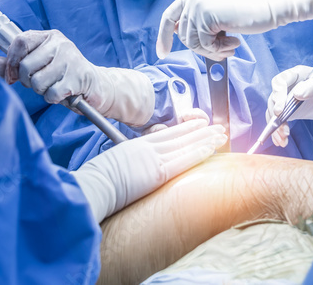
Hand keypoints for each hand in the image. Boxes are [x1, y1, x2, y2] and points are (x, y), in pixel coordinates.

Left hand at [0, 30, 154, 125]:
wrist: (97, 87)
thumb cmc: (62, 76)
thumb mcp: (38, 67)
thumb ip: (12, 65)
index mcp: (48, 36)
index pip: (20, 41)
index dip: (10, 62)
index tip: (11, 77)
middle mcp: (60, 44)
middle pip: (25, 65)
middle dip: (28, 81)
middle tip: (41, 83)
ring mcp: (70, 59)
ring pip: (37, 81)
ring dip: (42, 91)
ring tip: (53, 87)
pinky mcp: (78, 77)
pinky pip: (51, 93)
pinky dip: (53, 99)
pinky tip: (63, 94)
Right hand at [72, 113, 227, 222]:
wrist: (91, 187)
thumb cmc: (94, 183)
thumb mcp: (109, 167)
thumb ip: (125, 167)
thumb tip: (128, 173)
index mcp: (134, 147)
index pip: (165, 136)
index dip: (183, 130)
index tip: (196, 125)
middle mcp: (146, 150)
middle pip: (179, 137)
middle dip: (199, 132)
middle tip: (216, 127)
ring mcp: (153, 160)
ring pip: (185, 146)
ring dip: (205, 139)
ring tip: (221, 134)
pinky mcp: (157, 173)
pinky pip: (182, 161)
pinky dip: (198, 153)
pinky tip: (211, 148)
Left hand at [156, 0, 312, 60]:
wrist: (268, 7)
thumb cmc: (246, 14)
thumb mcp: (217, 16)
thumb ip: (199, 23)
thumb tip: (182, 38)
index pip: (170, 17)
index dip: (164, 35)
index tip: (162, 53)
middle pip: (183, 36)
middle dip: (201, 49)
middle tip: (222, 50)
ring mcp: (199, 7)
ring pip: (193, 43)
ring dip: (212, 51)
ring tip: (230, 46)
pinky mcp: (207, 17)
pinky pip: (205, 45)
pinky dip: (219, 50)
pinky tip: (235, 43)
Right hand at [266, 64, 312, 146]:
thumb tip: (297, 94)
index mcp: (297, 74)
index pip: (281, 82)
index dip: (278, 96)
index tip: (280, 110)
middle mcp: (289, 86)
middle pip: (274, 99)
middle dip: (276, 115)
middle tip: (283, 129)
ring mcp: (287, 99)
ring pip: (274, 112)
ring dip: (275, 126)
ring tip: (283, 139)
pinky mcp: (289, 111)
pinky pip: (279, 120)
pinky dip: (278, 131)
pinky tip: (281, 141)